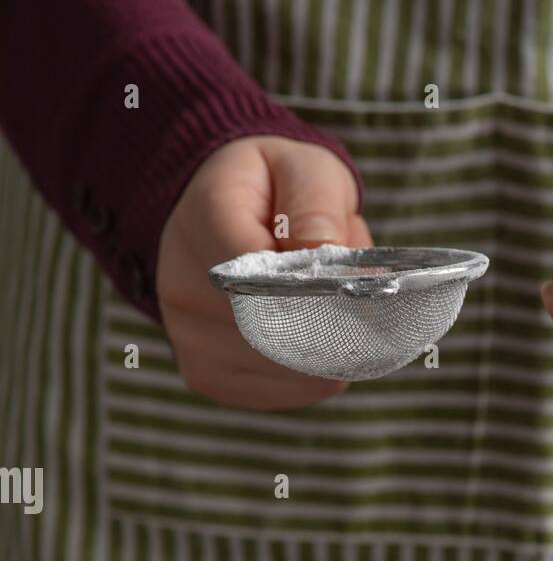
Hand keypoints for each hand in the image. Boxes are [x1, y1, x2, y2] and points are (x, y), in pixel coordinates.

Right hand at [156, 136, 371, 409]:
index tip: (361, 281)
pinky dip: (316, 367)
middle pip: (283, 333)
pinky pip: (289, 390)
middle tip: (360, 291)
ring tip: (324, 303)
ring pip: (295, 371)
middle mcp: (182, 290)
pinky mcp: (208, 380)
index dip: (325, 287)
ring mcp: (191, 343)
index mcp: (202, 223)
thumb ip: (318, 207)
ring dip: (331, 345)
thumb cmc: (271, 191)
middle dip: (338, 319)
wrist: (219, 216)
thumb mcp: (304, 169)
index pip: (269, 276)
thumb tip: (330, 258)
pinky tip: (307, 331)